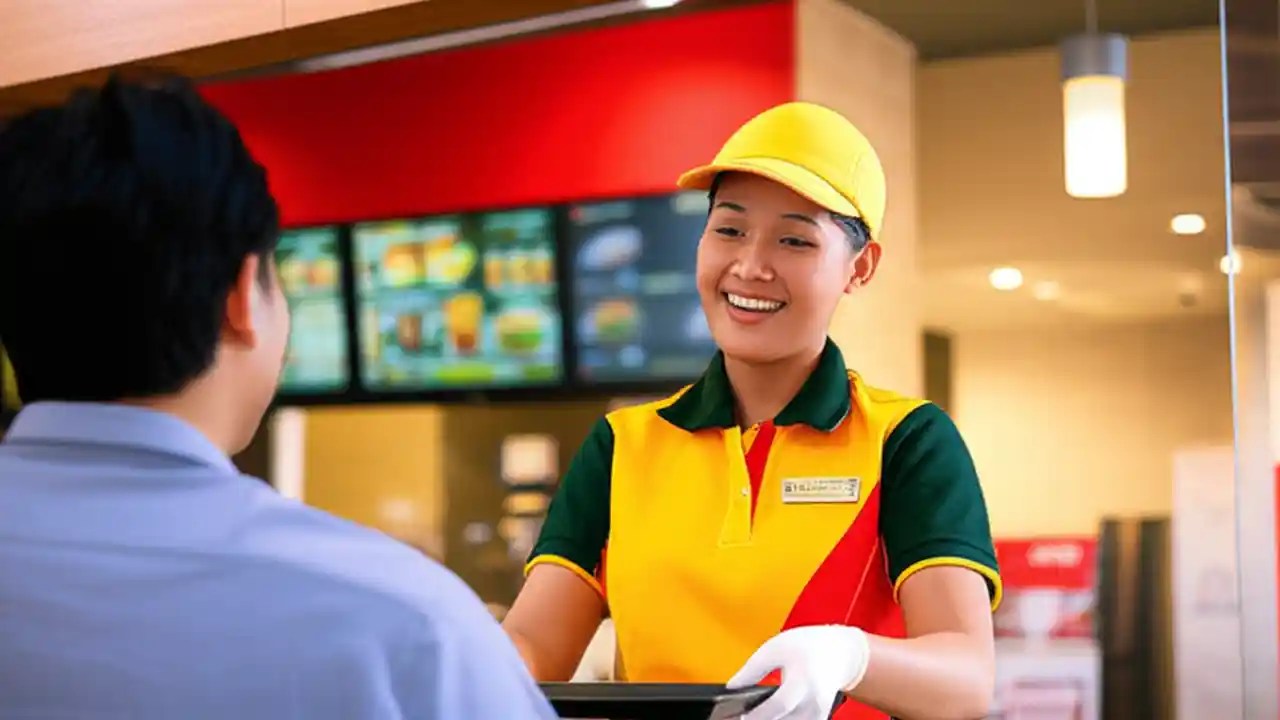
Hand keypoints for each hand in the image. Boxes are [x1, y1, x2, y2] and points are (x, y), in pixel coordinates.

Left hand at [726, 625, 869, 719]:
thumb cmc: (808, 646)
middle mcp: (815, 700)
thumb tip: (732, 686)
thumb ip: (753, 668)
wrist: (840, 652)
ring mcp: (818, 713)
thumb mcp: (776, 647)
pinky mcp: (818, 719)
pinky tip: (770, 714)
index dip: (759, 714)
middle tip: (743, 716)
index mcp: (804, 678)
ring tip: (756, 713)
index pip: (780, 704)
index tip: (741, 716)